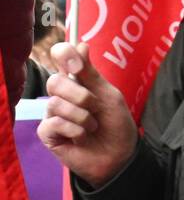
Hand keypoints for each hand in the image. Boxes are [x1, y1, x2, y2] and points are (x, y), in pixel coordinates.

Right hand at [37, 42, 139, 187]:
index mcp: (77, 81)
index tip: (78, 67)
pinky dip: (74, 129)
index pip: (60, 56)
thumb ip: (92, 73)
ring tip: (93, 127)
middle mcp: (61, 95)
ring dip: (82, 116)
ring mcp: (52, 114)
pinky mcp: (48, 133)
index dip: (64, 55)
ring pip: (55, 103)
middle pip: (54, 81)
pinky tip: (82, 137)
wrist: (120, 155)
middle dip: (80, 95)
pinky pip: (52, 123)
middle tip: (95, 107)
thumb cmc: (116, 125)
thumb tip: (81, 44)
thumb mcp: (109, 95)